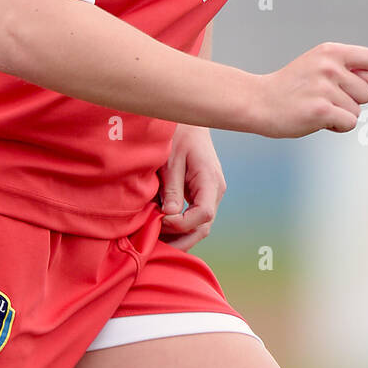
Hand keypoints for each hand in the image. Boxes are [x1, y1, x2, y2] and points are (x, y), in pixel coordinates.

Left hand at [157, 123, 226, 250]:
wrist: (188, 123)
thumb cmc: (179, 137)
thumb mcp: (172, 160)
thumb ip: (172, 188)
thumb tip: (168, 215)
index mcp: (210, 181)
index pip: (204, 214)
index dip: (182, 223)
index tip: (160, 219)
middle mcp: (214, 192)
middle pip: (203, 228)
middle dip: (179, 240)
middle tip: (154, 244)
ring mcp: (209, 196)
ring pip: (198, 227)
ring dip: (177, 237)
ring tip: (153, 240)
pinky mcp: (199, 196)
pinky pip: (192, 218)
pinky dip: (177, 227)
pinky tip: (158, 229)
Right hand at [255, 42, 367, 137]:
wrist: (259, 101)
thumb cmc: (292, 87)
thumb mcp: (320, 68)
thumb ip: (353, 72)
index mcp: (331, 52)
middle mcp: (330, 66)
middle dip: (353, 101)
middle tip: (325, 99)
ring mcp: (325, 88)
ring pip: (358, 110)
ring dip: (343, 114)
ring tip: (318, 108)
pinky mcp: (321, 110)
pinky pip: (349, 123)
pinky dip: (337, 127)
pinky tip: (317, 120)